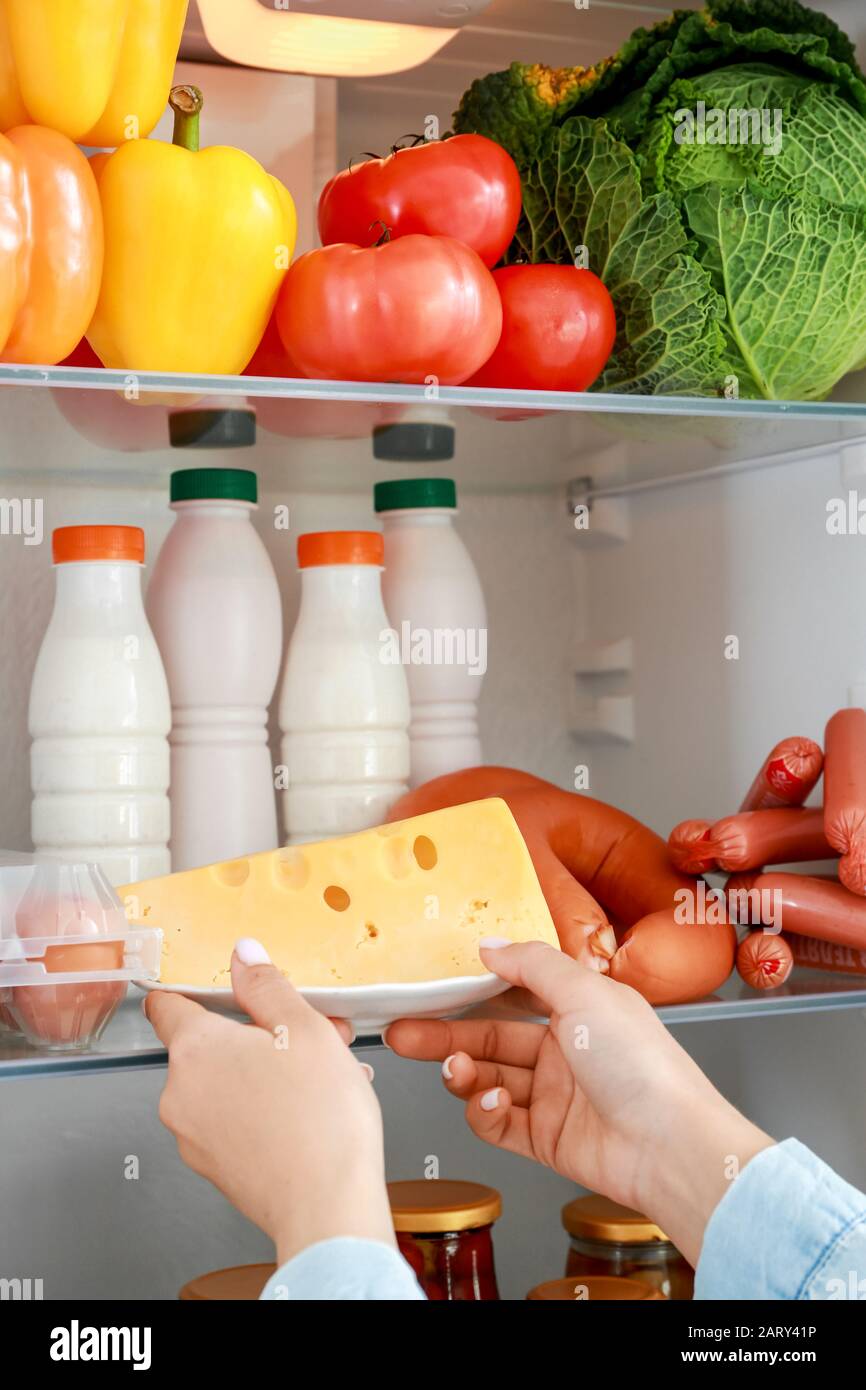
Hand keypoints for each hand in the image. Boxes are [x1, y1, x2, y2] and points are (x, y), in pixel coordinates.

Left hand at [145, 941, 395, 1265]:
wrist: (327, 1207)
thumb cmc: (319, 1121)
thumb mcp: (305, 1028)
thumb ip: (266, 985)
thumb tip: (243, 955)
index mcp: (195, 1049)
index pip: (167, 1004)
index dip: (194, 990)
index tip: (217, 987)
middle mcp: (181, 1093)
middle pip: (209, 1045)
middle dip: (258, 1034)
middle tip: (308, 1035)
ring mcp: (193, 1136)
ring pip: (225, 1084)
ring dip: (266, 1071)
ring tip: (322, 1077)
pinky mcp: (215, 1167)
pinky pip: (233, 1121)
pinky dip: (263, 1109)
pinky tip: (310, 1112)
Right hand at [385, 941, 772, 1265]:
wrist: (670, 1146)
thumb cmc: (642, 1065)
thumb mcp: (585, 992)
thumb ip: (532, 964)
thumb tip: (490, 944)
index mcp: (579, 1008)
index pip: (514, 992)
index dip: (473, 989)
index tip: (432, 987)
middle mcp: (566, 1050)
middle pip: (490, 1036)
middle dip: (445, 1034)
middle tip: (403, 1033)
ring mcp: (555, 1096)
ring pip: (489, 1078)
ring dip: (463, 1072)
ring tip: (453, 1069)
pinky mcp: (547, 1139)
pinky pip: (498, 1122)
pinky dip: (483, 1112)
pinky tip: (486, 1103)